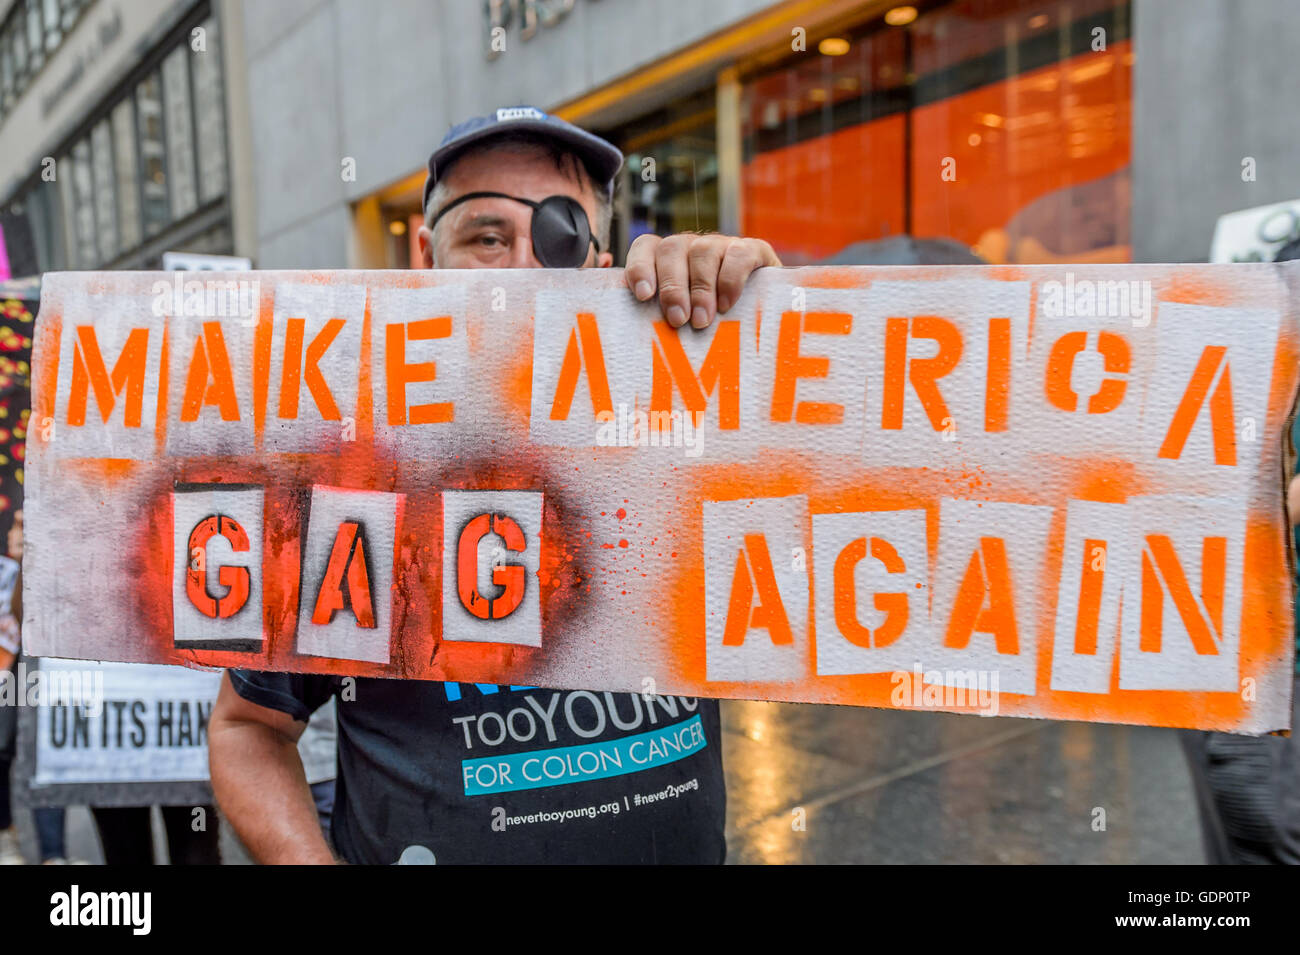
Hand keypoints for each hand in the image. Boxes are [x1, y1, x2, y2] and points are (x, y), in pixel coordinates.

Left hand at [625, 233, 780, 329]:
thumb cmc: (711, 326)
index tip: (644, 295)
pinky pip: (738, 254)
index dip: (640, 267)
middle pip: (672, 249)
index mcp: (667, 259)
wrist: (763, 320)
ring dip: (701, 288)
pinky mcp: (753, 250)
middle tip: (678, 320)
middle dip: (672, 287)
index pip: (645, 247)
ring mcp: (721, 245)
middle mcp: (692, 247)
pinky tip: (727, 305)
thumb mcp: (683, 321)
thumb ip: (657, 319)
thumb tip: (633, 334)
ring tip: (702, 321)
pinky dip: (730, 280)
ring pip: (702, 251)